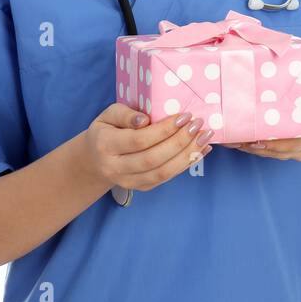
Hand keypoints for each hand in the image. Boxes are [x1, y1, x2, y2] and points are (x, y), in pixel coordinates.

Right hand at [82, 103, 215, 190]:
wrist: (95, 160)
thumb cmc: (106, 130)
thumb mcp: (108, 115)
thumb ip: (125, 114)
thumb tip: (145, 119)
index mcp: (105, 145)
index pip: (139, 140)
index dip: (164, 130)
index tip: (185, 116)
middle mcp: (115, 167)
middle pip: (153, 159)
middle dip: (180, 142)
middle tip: (198, 125)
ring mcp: (128, 181)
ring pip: (162, 172)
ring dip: (188, 154)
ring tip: (205, 137)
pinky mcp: (141, 187)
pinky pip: (167, 178)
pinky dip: (187, 164)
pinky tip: (202, 149)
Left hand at [225, 90, 300, 160]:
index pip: (294, 143)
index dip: (276, 144)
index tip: (258, 140)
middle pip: (277, 152)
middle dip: (255, 148)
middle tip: (236, 140)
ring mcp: (296, 154)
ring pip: (271, 154)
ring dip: (250, 149)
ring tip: (231, 141)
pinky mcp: (287, 154)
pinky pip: (269, 153)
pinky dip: (254, 149)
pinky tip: (238, 142)